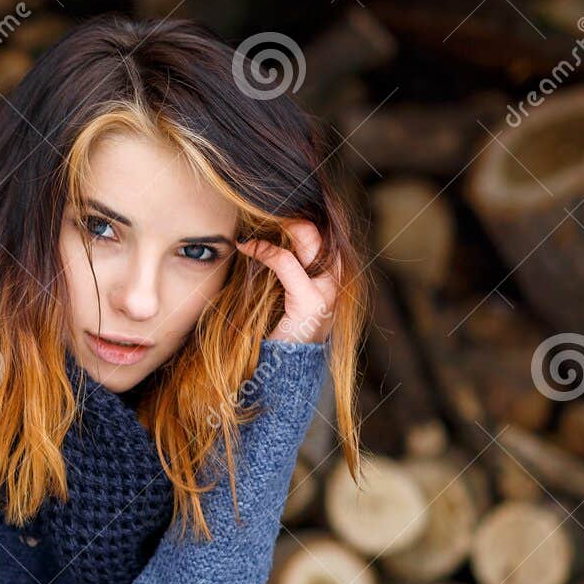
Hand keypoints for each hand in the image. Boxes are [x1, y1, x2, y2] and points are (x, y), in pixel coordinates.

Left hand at [237, 219, 342, 343]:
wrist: (284, 373)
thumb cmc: (280, 334)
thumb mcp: (285, 296)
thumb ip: (286, 272)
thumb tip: (266, 240)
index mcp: (332, 278)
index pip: (323, 233)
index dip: (298, 216)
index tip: (270, 211)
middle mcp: (336, 281)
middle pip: (321, 228)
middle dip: (292, 213)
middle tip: (262, 210)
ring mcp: (327, 291)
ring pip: (309, 237)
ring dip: (280, 225)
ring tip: (253, 226)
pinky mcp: (309, 303)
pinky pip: (286, 263)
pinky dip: (264, 251)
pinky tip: (247, 247)